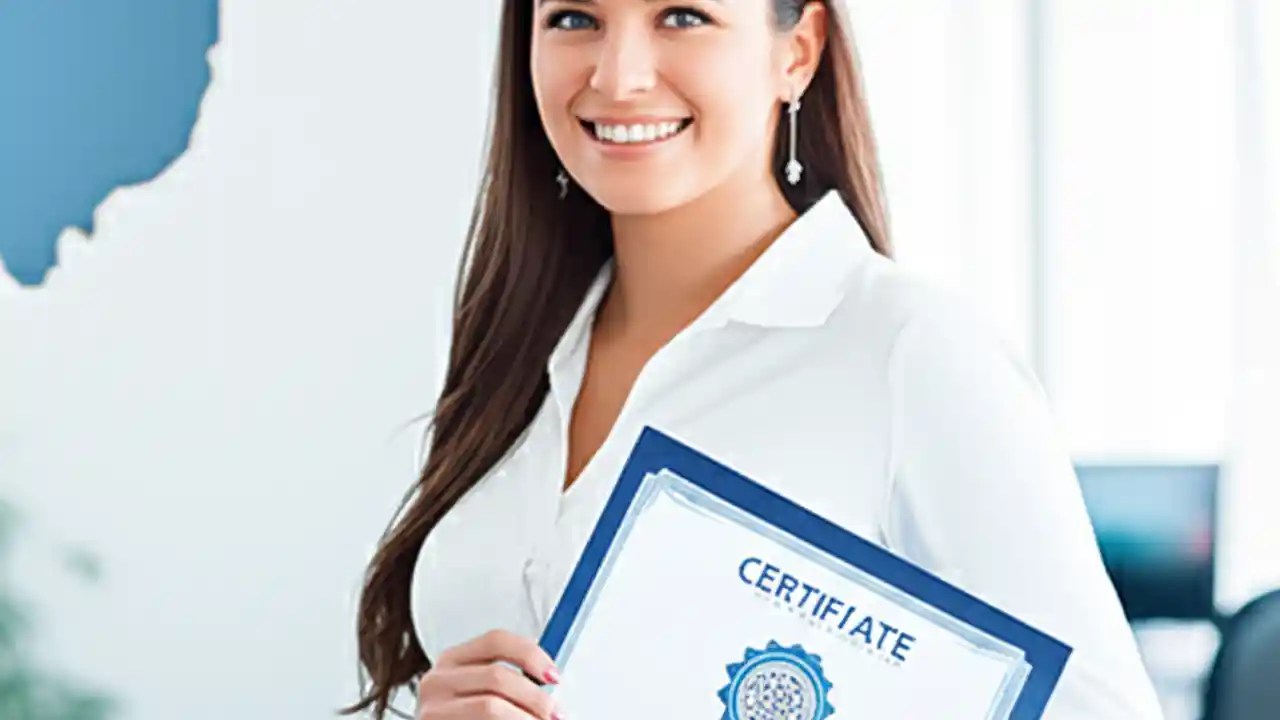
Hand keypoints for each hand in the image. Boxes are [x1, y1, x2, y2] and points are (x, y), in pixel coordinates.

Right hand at [416, 629, 562, 719]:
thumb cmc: (464, 717)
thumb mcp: (477, 691)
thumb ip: (507, 682)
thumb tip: (550, 679)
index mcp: (452, 661)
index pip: (496, 641)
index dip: (530, 655)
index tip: (553, 675)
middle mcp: (437, 681)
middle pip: (497, 676)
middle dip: (535, 698)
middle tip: (554, 713)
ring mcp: (434, 709)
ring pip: (491, 707)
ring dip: (525, 718)